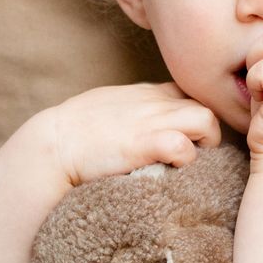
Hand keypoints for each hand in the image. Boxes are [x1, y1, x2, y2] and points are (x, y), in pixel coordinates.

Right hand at [48, 82, 220, 186]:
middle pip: (205, 104)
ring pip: (205, 119)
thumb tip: (143, 127)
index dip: (197, 115)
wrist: (52, 144)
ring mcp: (150, 121)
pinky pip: (184, 145)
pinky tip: (173, 169)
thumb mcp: (111, 109)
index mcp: (146, 94)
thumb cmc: (76, 133)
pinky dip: (186, 159)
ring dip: (205, 143)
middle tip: (198, 154)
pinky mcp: (144, 143)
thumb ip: (134, 112)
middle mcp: (153, 102)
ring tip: (190, 161)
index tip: (193, 137)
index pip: (189, 93)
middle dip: (209, 132)